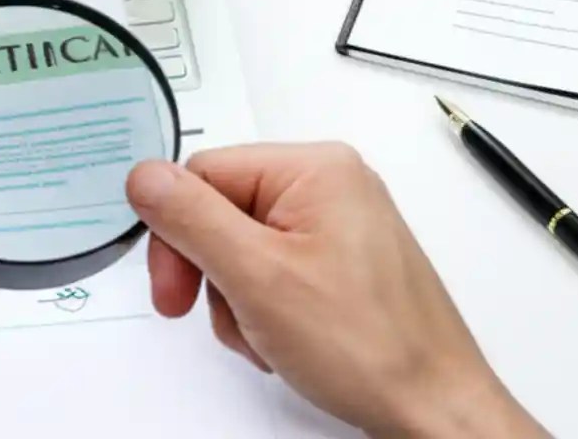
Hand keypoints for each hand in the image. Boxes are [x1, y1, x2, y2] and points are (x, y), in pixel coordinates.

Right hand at [127, 143, 549, 438]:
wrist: (434, 409)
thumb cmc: (372, 347)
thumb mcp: (257, 276)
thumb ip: (190, 219)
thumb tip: (143, 176)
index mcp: (315, 168)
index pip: (203, 174)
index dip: (177, 233)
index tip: (174, 289)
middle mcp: (330, 186)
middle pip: (220, 210)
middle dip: (211, 272)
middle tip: (219, 317)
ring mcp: (338, 225)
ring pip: (241, 247)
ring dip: (237, 299)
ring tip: (267, 334)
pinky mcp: (340, 262)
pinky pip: (272, 270)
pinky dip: (263, 309)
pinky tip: (283, 338)